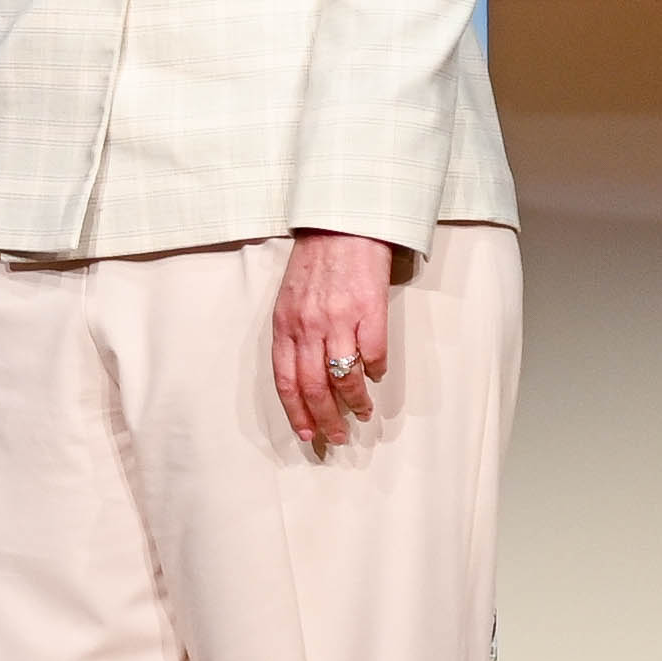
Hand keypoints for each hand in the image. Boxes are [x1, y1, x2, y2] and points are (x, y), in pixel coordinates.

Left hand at [272, 229, 395, 450]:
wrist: (342, 224)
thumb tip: (308, 372)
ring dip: (355, 401)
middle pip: (313, 387)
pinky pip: (374, 353)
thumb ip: (295, 333)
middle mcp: (307, 326)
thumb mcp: (290, 299)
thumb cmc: (315, 262)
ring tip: (362, 413)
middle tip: (337, 436)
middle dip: (325, 418)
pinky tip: (377, 376)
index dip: (296, 412)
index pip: (285, 381)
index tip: (307, 434)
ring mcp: (339, 319)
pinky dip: (376, 370)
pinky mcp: (370, 310)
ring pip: (344, 376)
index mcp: (284, 325)